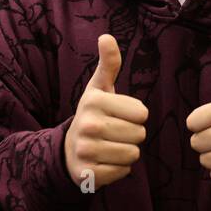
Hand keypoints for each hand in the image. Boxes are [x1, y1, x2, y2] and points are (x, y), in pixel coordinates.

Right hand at [64, 34, 147, 191]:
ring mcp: (85, 151)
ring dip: (127, 152)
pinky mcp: (87, 174)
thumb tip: (106, 36)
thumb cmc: (93, 114)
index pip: (142, 113)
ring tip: (112, 146)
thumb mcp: (99, 87)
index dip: (135, 116)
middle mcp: (87, 125)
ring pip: (132, 155)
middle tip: (115, 132)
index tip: (120, 115)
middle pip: (139, 135)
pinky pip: (122, 172)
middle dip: (133, 135)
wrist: (68, 148)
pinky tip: (106, 161)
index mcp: (94, 101)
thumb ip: (109, 63)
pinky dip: (119, 169)